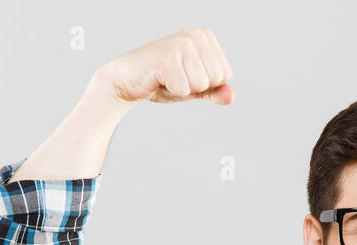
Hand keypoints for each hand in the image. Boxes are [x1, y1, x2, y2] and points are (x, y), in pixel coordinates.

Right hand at [99, 27, 233, 105]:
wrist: (126, 81)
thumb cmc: (161, 82)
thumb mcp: (193, 87)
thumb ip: (214, 91)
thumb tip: (231, 96)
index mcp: (204, 36)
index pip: (226, 74)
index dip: (205, 84)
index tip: (185, 76)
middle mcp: (195, 35)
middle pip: (216, 79)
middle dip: (195, 87)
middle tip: (174, 78)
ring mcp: (182, 44)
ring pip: (201, 85)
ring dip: (182, 90)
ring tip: (166, 79)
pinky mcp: (169, 58)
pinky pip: (184, 90)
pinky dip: (170, 92)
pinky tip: (158, 80)